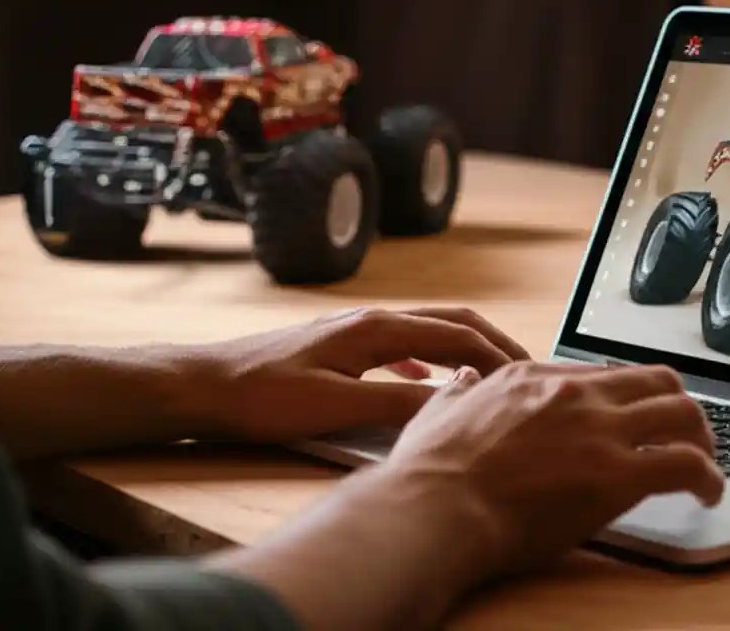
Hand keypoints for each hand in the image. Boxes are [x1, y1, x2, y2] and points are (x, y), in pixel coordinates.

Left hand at [192, 307, 529, 441]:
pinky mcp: (339, 347)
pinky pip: (402, 346)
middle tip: (525, 373)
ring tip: (489, 378)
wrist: (202, 388)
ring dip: (464, 351)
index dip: (498, 358)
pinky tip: (426, 383)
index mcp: (377, 330)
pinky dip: (430, 360)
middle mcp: (371, 321)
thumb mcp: (336, 409)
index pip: (458, 336)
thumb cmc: (261, 398)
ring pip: (428, 332)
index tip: (527, 381)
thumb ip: (398, 406)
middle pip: (451, 323)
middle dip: (493, 345)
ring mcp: (355, 331)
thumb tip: (455, 407)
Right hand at [212, 362, 722, 630]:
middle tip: (684, 434)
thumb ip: (460, 392)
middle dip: (678, 407)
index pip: (603, 375)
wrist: (435, 508)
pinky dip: (709, 478)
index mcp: (535, 376)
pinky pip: (687, 466)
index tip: (633, 419)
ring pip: (683, 414)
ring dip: (703, 438)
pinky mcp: (618, 475)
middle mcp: (576, 394)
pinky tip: (709, 495)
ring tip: (706, 464)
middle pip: (657, 381)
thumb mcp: (439, 411)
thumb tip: (463, 380)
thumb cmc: (430, 473)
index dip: (627, 398)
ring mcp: (600, 431)